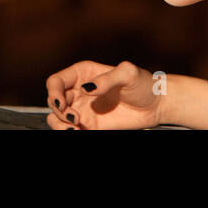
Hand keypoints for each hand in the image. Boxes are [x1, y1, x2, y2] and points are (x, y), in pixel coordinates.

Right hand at [45, 60, 162, 129]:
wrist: (155, 105)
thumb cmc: (142, 83)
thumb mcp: (128, 74)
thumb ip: (107, 79)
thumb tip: (87, 89)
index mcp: (83, 74)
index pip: (55, 82)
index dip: (53, 92)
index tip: (62, 104)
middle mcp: (78, 91)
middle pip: (53, 101)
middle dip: (59, 112)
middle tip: (75, 119)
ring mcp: (82, 109)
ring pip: (56, 118)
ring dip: (59, 125)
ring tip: (73, 130)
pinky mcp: (89, 126)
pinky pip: (71, 130)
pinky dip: (69, 133)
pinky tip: (80, 133)